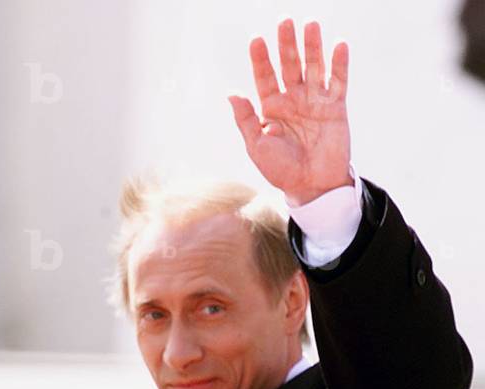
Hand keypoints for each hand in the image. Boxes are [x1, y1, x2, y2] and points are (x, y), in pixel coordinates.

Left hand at [228, 19, 351, 205]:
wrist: (311, 186)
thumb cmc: (280, 169)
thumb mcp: (257, 146)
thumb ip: (246, 119)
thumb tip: (232, 94)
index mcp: (271, 108)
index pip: (265, 77)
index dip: (261, 59)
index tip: (256, 40)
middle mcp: (293, 99)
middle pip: (290, 65)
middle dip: (287, 44)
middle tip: (285, 21)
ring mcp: (315, 101)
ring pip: (314, 67)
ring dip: (312, 47)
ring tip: (310, 25)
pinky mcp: (336, 107)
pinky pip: (338, 81)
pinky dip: (339, 64)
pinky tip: (338, 45)